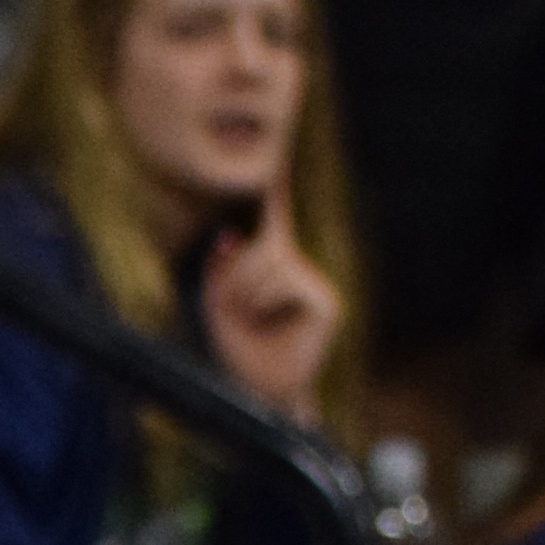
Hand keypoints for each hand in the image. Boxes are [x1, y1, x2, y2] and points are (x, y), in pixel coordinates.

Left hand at [198, 192, 345, 420]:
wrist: (256, 391)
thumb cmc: (238, 347)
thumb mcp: (218, 301)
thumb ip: (225, 266)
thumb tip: (231, 237)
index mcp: (274, 265)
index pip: (277, 217)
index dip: (279, 184)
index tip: (278, 153)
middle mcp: (299, 270)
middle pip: (263, 245)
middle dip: (235, 277)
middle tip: (234, 311)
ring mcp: (316, 286)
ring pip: (270, 264)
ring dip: (245, 294)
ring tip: (251, 322)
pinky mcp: (325, 303)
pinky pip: (286, 283)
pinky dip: (265, 303)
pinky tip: (273, 327)